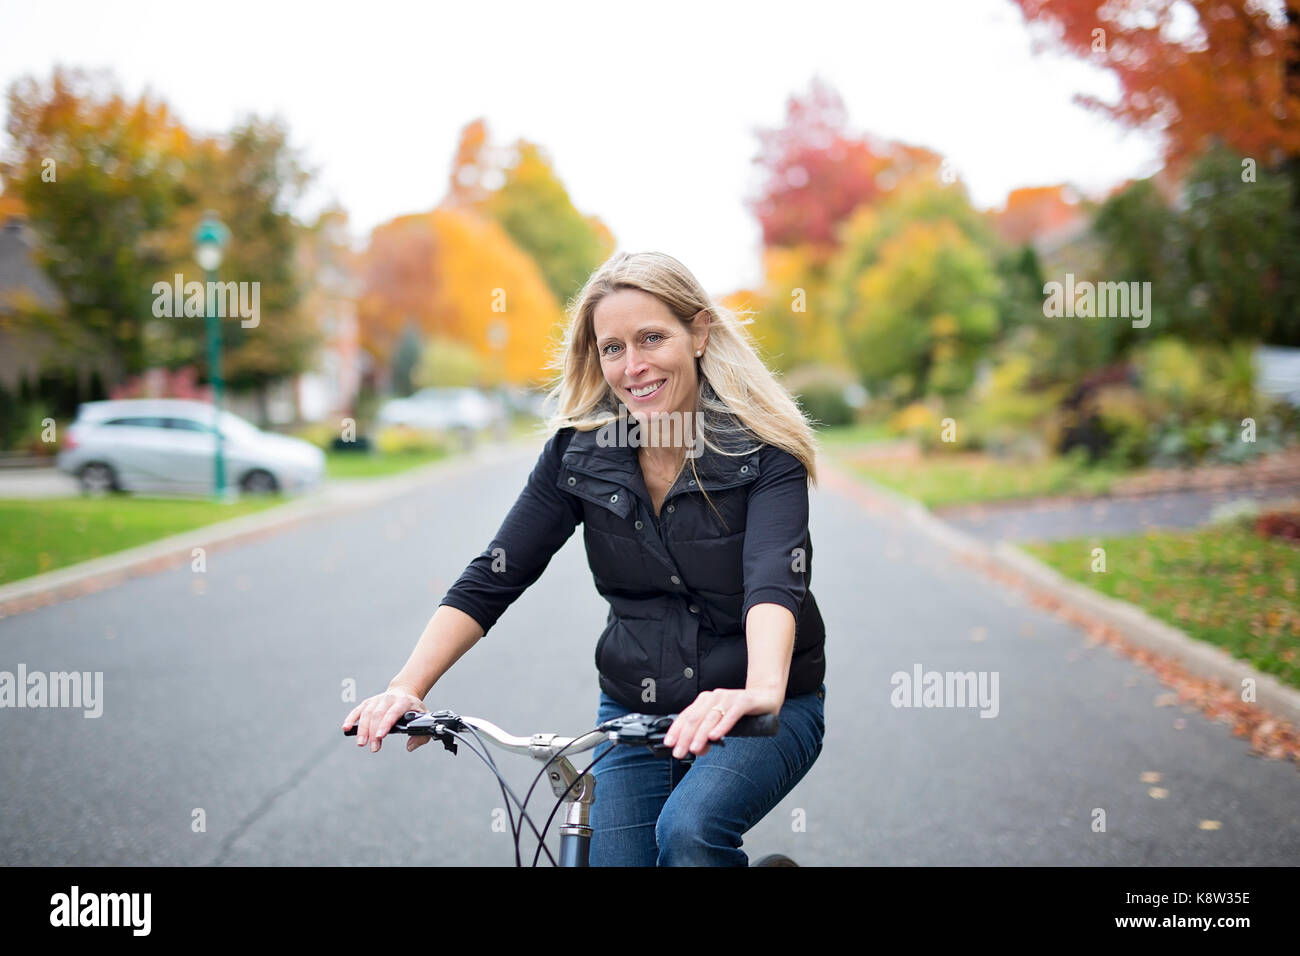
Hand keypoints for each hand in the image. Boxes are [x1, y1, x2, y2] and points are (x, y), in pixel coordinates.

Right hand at [342, 685, 427, 752]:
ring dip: (362, 729)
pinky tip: (346, 728)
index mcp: (404, 702)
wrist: (404, 692)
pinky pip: (358, 710)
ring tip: (361, 743)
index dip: (386, 724)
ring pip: (367, 713)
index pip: (393, 712)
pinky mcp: (368, 703)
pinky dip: (351, 719)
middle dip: (374, 732)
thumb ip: (421, 735)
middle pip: (378, 714)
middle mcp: (389, 699)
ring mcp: (377, 700)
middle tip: (373, 747)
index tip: (381, 736)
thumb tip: (410, 747)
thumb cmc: (414, 709)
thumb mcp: (424, 718)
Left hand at [662, 686, 782, 758]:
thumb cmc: (740, 711)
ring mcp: (728, 698)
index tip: (668, 744)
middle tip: (679, 752)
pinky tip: (715, 736)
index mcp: (705, 701)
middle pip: (695, 718)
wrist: (766, 696)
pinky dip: (722, 726)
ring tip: (694, 748)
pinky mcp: (743, 701)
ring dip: (700, 734)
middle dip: (685, 736)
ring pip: (710, 718)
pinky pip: (731, 715)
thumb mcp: (720, 724)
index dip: (675, 730)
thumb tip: (696, 749)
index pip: (686, 716)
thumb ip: (707, 735)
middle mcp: (714, 697)